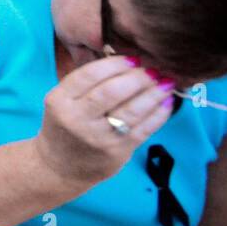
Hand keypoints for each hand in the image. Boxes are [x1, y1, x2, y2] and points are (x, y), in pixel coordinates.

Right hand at [35, 55, 173, 186]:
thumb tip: (128, 62)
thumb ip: (87, 85)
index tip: (133, 58)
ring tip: (165, 82)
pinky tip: (166, 102)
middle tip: (152, 69)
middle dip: (137, 77)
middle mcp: (77, 119)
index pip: (88, 75)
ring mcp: (98, 137)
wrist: (60, 166)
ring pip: (131, 110)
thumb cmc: (64, 126)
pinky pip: (144, 129)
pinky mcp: (118, 151)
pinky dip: (159, 114)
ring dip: (153, 94)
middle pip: (111, 92)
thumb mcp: (62, 102)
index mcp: (59, 101)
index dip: (114, 64)